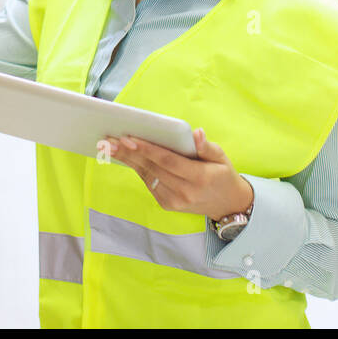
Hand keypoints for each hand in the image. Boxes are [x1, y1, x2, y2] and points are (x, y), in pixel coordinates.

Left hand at [104, 128, 254, 219]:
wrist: (227, 205)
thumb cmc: (223, 175)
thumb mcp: (221, 158)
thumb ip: (207, 146)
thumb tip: (196, 133)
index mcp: (200, 178)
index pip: (168, 161)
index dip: (148, 149)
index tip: (129, 138)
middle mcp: (185, 192)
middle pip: (152, 168)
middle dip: (130, 153)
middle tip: (110, 140)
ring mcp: (174, 201)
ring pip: (147, 176)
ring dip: (128, 160)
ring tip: (111, 146)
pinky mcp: (167, 204)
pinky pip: (149, 182)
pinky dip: (137, 168)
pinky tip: (125, 156)